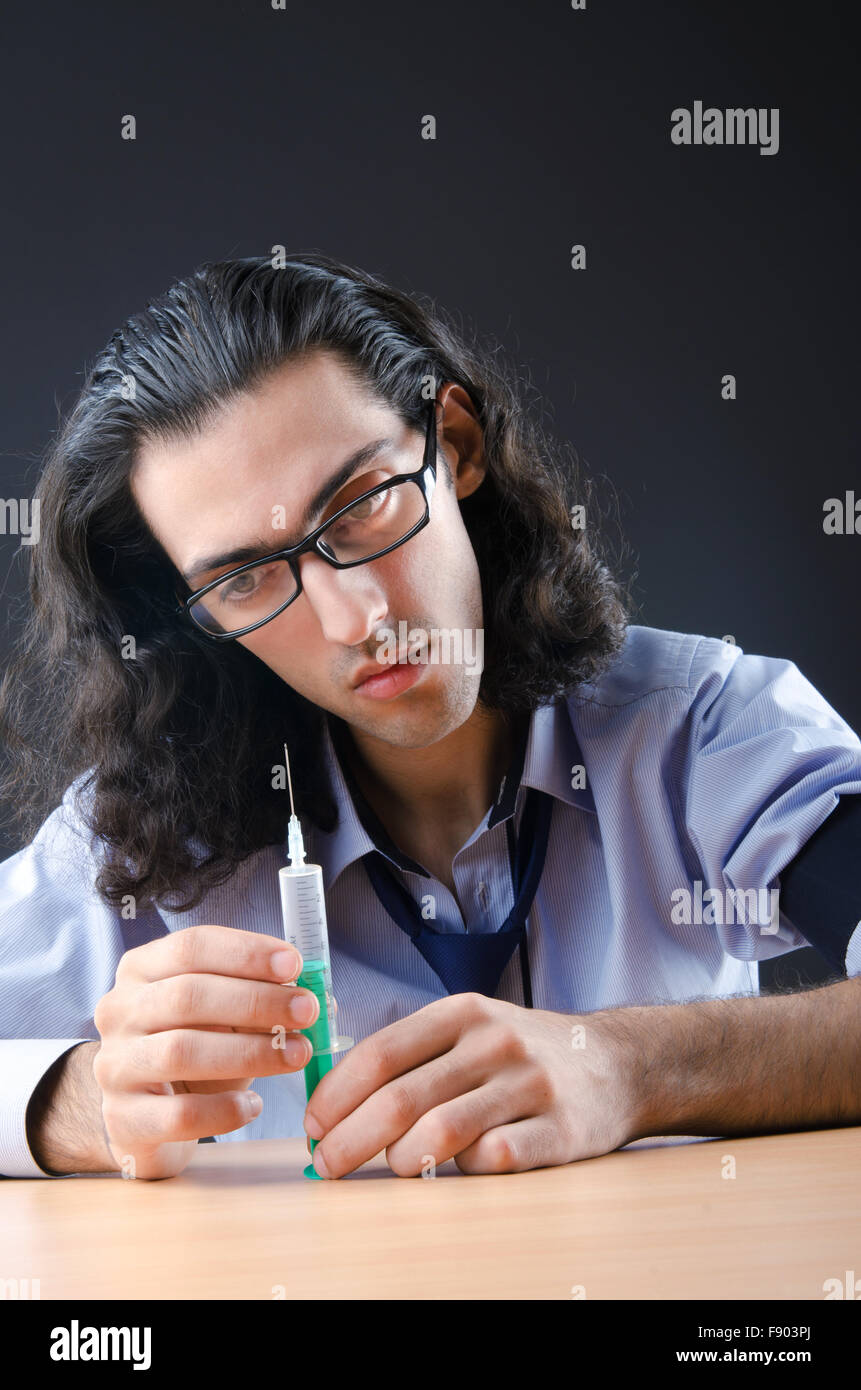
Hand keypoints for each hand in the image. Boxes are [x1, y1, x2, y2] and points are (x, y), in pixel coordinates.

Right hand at [93, 924, 318, 1179]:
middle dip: (256, 1001)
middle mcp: (119, 1011)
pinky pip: (179, 1115)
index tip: (294, 964)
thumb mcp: (219, 1013)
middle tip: (307, 1011)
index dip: (246, 952)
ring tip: (296, 1055)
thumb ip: (256, 995)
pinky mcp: (123, 1120)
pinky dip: (224, 1109)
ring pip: (181, 1052)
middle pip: (188, 996)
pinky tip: (254, 1105)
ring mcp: (114, 1066)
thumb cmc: (193, 1048)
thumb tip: (314, 993)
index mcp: (141, 969)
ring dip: (250, 1052)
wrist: (141, 1115)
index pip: (191, 947)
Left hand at [302, 993, 633, 1177]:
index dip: (336, 1094)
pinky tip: (457, 1168)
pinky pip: (490, 1160)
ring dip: (398, 1160)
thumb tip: (334, 1100)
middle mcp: (494, 1042)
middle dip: (349, 1140)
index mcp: (462, 1013)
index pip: (380, 1052)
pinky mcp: (558, 1130)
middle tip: (327, 1164)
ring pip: (437, 1134)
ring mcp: (528, 1085)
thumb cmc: (523, 1053)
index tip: (312, 1125)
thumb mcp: (470, 1029)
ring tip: (391, 1166)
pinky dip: (462, 1171)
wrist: (616, 1064)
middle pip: (399, 1100)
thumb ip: (413, 1054)